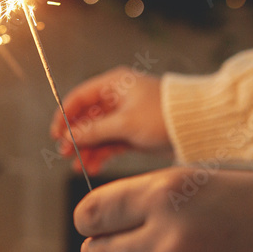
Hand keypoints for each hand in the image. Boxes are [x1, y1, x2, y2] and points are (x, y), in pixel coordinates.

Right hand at [49, 66, 169, 173]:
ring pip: (97, 133)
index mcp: (114, 85)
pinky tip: (93, 166)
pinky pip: (110, 143)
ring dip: (87, 149)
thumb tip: (68, 136)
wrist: (196, 127)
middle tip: (65, 153)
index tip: (55, 134)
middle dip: (75, 137)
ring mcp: (125, 117)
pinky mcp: (133, 133)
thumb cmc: (162, 115)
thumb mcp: (124, 124)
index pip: (79, 98)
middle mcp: (117, 98)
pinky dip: (101, 154)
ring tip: (79, 166)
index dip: (64, 116)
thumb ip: (94, 131)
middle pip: (86, 118)